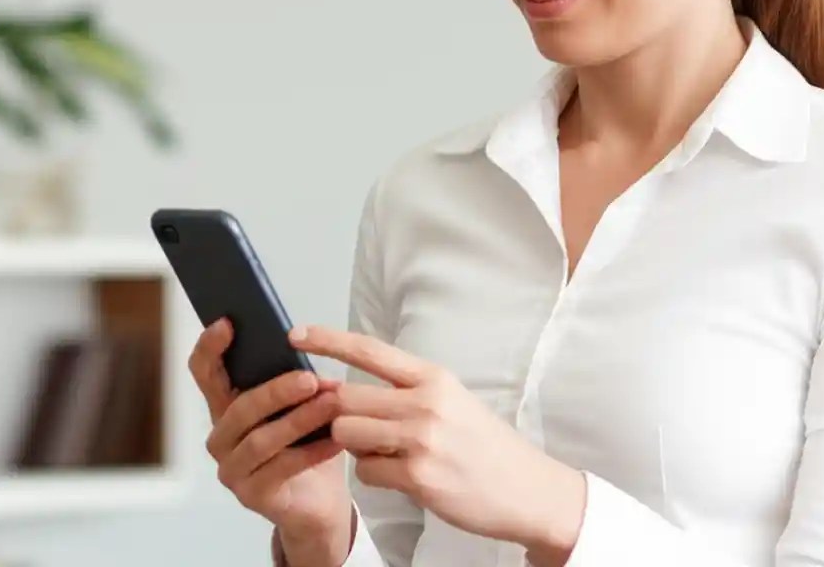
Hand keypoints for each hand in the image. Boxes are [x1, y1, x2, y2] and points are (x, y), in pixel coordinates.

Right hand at [190, 319, 351, 565]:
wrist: (320, 500)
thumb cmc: (308, 443)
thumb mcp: (300, 404)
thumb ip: (292, 376)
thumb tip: (303, 340)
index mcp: (227, 407)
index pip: (205, 373)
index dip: (210, 347)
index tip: (228, 322)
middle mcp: (222, 438)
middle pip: (238, 408)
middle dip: (276, 391)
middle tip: (310, 378)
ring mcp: (232, 469)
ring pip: (260, 439)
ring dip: (298, 420)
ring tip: (330, 404)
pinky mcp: (252, 495)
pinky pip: (281, 469)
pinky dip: (311, 452)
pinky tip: (335, 440)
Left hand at [289, 324, 586, 563]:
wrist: (528, 489)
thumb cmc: (484, 446)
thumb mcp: (452, 401)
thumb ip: (405, 392)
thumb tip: (346, 391)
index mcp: (433, 377)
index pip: (369, 350)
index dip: (327, 340)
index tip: (295, 333)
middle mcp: (426, 401)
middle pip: (346, 397)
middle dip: (341, 415)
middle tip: (361, 429)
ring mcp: (422, 439)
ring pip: (348, 433)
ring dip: (356, 447)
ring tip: (388, 453)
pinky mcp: (419, 476)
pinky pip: (366, 472)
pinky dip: (375, 476)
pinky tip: (403, 477)